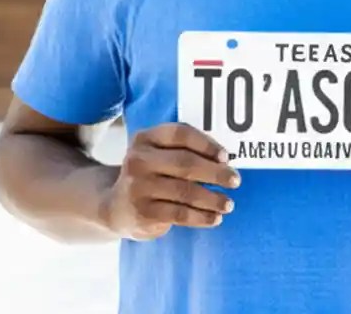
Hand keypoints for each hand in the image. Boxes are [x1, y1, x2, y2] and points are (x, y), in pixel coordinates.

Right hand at [101, 123, 239, 240]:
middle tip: (235, 180)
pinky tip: (215, 218)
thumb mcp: (156, 155)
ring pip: (186, 191)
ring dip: (213, 198)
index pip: (180, 133)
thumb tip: (224, 161)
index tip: (225, 156)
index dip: (206, 143)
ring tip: (229, 204)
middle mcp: (138, 160)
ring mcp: (139, 187)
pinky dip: (202, 217)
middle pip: (186, 163)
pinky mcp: (143, 212)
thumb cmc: (149, 175)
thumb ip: (183, 151)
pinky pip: (180, 214)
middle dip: (216, 172)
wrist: (115, 207)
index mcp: (144, 139)